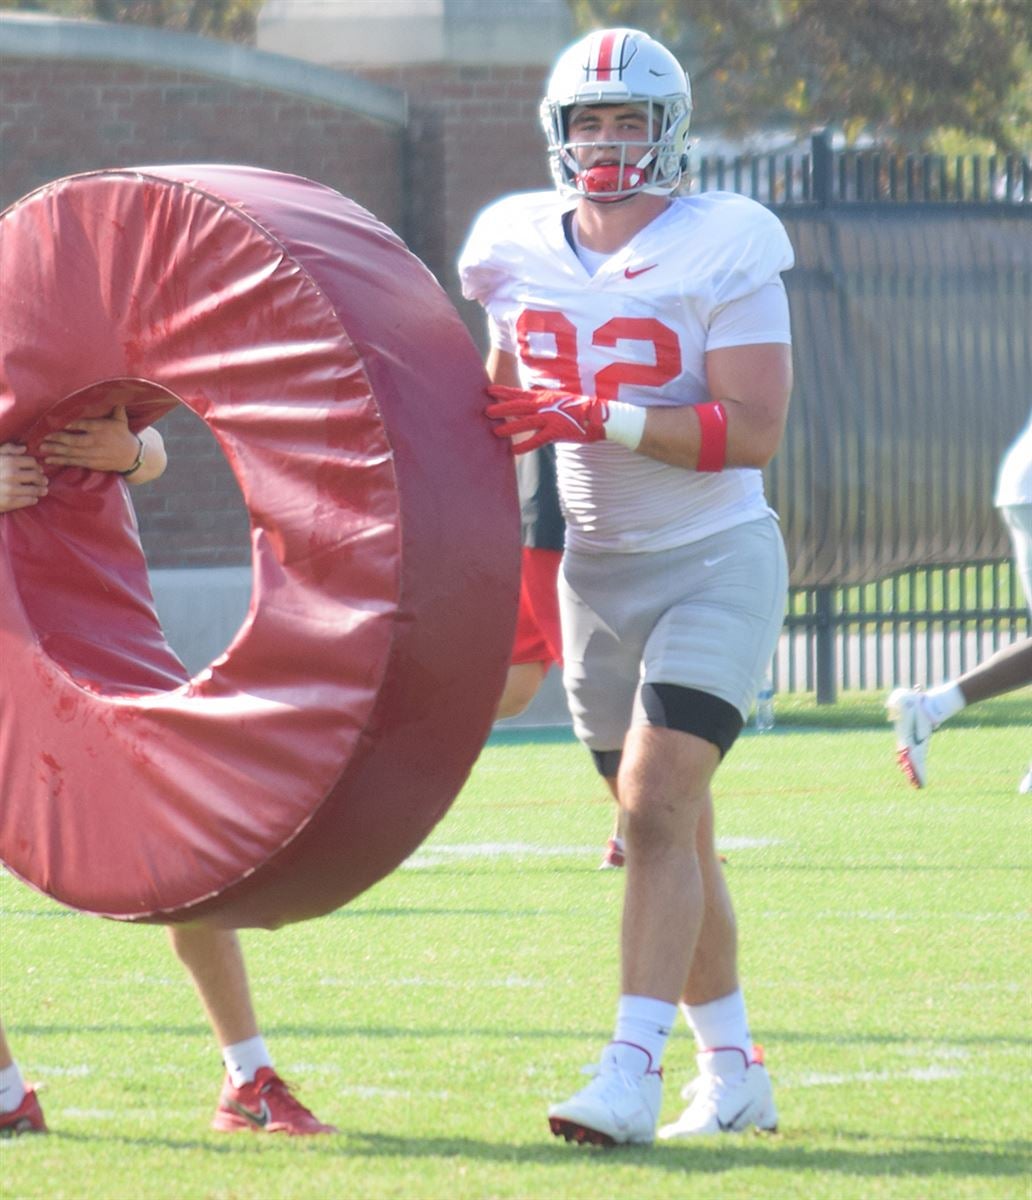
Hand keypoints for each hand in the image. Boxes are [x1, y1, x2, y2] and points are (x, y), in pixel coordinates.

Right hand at [0, 443, 47, 510]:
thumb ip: (8, 449)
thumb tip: (24, 448)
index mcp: (8, 461)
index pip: (32, 462)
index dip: (37, 466)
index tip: (39, 470)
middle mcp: (11, 474)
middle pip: (36, 476)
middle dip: (42, 479)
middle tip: (44, 482)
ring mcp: (10, 488)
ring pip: (34, 489)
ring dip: (40, 490)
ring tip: (43, 491)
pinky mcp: (9, 502)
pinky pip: (28, 500)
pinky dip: (33, 499)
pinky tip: (33, 499)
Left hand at [38, 405, 140, 473]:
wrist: (131, 457)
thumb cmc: (124, 436)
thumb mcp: (121, 420)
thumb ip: (115, 407)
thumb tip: (112, 390)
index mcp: (103, 429)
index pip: (85, 425)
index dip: (72, 424)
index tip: (60, 422)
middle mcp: (97, 441)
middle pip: (75, 440)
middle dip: (58, 438)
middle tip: (44, 436)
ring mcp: (93, 454)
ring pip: (72, 452)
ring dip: (56, 450)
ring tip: (42, 447)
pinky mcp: (91, 463)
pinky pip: (74, 462)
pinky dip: (61, 461)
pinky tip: (50, 459)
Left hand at [485, 386, 607, 453]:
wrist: (598, 415)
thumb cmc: (578, 408)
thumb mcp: (558, 399)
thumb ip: (541, 402)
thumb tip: (526, 407)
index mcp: (544, 397)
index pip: (519, 393)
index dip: (504, 391)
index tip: (489, 389)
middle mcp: (544, 405)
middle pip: (518, 405)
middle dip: (501, 407)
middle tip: (485, 410)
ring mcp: (550, 418)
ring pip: (525, 421)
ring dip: (509, 426)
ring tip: (495, 431)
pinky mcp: (556, 431)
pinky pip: (537, 439)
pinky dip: (524, 445)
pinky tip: (513, 450)